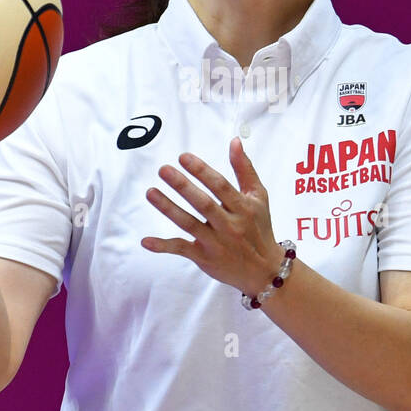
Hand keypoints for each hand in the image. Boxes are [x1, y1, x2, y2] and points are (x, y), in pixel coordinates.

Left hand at [141, 137, 280, 295]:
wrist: (264, 269)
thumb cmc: (259, 227)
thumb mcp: (258, 197)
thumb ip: (245, 169)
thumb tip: (235, 141)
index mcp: (242, 208)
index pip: (220, 186)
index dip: (202, 171)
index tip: (183, 157)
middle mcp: (229, 225)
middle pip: (203, 204)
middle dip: (182, 186)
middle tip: (163, 170)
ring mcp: (216, 243)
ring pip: (189, 224)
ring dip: (168, 208)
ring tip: (150, 192)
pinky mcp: (204, 258)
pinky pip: (182, 250)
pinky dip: (164, 246)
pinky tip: (146, 241)